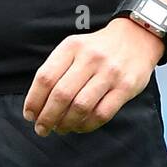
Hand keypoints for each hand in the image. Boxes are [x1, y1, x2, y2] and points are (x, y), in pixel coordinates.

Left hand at [23, 19, 163, 135]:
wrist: (137, 37)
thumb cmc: (98, 48)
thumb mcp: (74, 47)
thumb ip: (57, 69)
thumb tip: (38, 103)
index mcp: (71, 47)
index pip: (45, 77)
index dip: (34, 100)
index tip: (29, 115)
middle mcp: (90, 58)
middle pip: (61, 95)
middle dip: (47, 117)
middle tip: (42, 129)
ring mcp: (110, 73)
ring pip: (81, 107)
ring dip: (66, 123)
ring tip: (60, 129)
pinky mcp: (126, 87)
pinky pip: (102, 114)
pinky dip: (87, 125)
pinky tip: (79, 127)